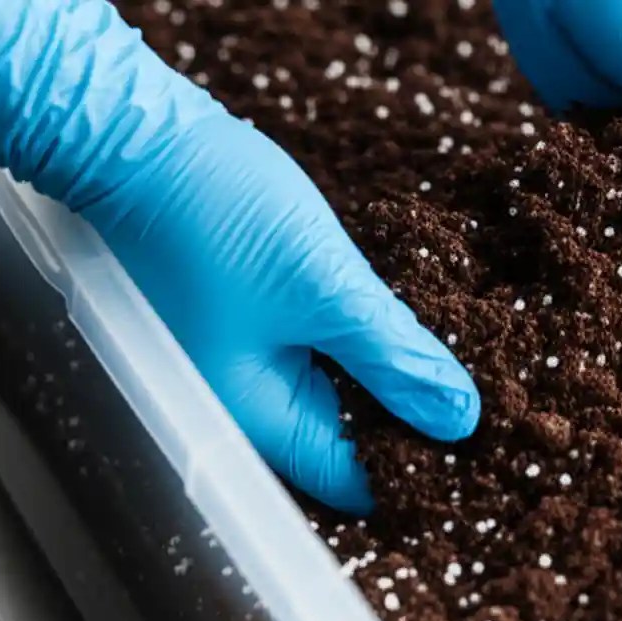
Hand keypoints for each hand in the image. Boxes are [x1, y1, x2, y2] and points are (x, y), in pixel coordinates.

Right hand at [0, 0, 479, 513]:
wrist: (136, 139)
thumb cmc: (213, 212)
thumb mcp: (325, 288)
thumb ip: (394, 358)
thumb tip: (459, 419)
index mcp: (256, 421)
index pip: (358, 481)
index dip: (423, 462)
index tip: (485, 435)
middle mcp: (246, 409)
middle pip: (350, 446)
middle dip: (413, 420)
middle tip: (486, 389)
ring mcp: (246, 368)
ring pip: (340, 399)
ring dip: (393, 379)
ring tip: (458, 354)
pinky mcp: (254, 328)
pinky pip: (322, 359)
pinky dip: (363, 347)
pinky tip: (402, 324)